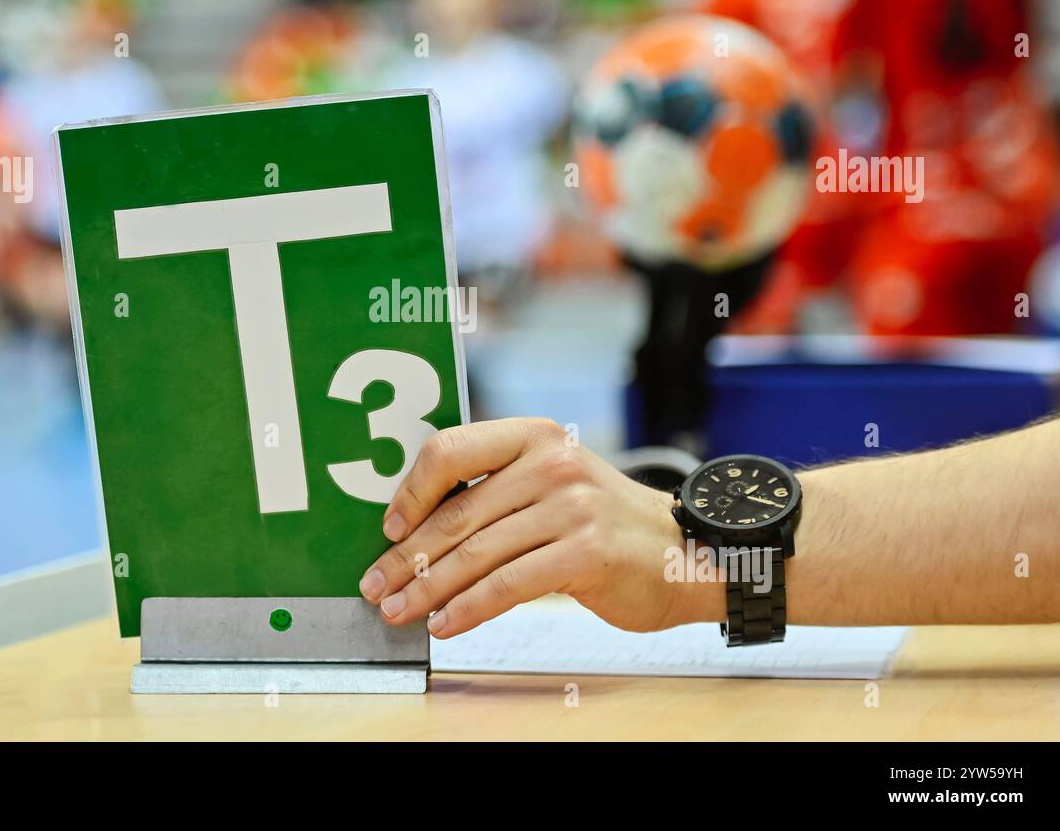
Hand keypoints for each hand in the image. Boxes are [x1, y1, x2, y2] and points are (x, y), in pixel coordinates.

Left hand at [358, 418, 718, 637]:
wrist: (682, 550)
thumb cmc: (603, 522)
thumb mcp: (552, 481)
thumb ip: (495, 490)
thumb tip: (415, 529)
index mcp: (534, 435)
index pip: (451, 450)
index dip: (410, 491)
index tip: (389, 528)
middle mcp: (551, 463)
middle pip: (457, 513)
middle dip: (408, 557)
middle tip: (377, 584)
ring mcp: (571, 507)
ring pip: (476, 553)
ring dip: (429, 589)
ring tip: (400, 611)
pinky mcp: (585, 552)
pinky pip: (508, 585)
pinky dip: (468, 608)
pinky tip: (446, 624)